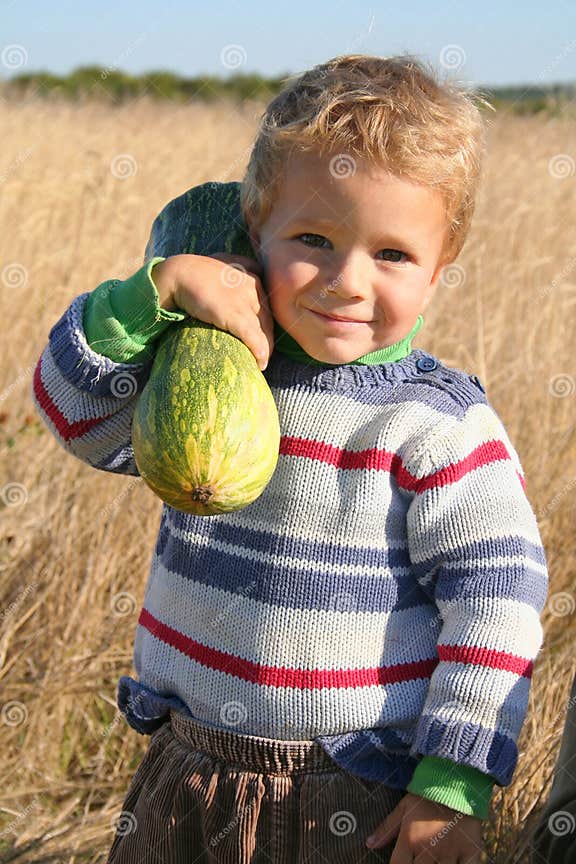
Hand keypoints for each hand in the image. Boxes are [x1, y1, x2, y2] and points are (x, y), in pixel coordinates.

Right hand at [151, 253, 273, 370]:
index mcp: (252, 278)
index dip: (265, 325)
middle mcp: (253, 288)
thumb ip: (238, 267)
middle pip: (267, 320)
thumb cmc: (197, 270)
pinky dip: (259, 351)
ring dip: (264, 350)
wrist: (179, 274)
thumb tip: (243, 275)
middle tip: (263, 355)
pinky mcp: (233, 315)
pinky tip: (260, 363)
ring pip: (262, 330)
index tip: (262, 337)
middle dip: (267, 339)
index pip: (266, 306)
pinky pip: (253, 337)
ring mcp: (244, 302)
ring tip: (261, 364)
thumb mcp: (224, 262)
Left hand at [365, 792, 483, 862]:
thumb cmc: (426, 796)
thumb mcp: (404, 808)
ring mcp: (450, 853)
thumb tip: (368, 845)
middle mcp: (428, 850)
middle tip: (421, 859)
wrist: (456, 781)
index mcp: (410, 840)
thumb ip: (386, 828)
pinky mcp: (469, 853)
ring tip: (434, 863)